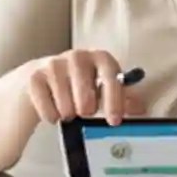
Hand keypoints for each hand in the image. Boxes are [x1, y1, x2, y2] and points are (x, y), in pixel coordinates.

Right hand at [24, 50, 144, 124]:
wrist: (36, 81)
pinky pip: (48, 110)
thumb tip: (142, 108)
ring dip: (68, 114)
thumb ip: (121, 97)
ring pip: (66, 106)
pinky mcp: (34, 78)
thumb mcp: (99, 89)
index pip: (111, 74)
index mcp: (98, 58)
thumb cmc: (76, 86)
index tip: (114, 120)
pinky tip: (52, 110)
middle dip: (86, 109)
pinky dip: (51, 116)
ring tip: (68, 109)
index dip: (114, 98)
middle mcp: (76, 56)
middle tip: (84, 111)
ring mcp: (52, 65)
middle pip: (85, 94)